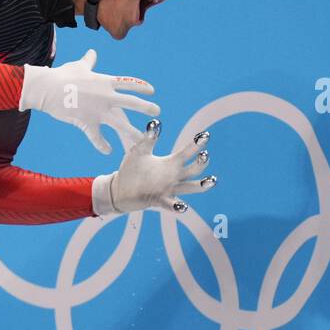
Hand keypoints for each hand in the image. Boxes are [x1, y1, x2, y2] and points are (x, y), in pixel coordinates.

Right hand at [19, 48, 157, 154]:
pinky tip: (108, 151)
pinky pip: (97, 137)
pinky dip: (102, 145)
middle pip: (130, 102)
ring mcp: (97, 110)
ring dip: (131, 133)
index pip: (128, 83)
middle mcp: (105, 96)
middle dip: (145, 107)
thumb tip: (92, 52)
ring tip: (142, 140)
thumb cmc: (63, 75)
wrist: (48, 88)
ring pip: (119, 124)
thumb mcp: (78, 66)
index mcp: (105, 81)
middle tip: (157, 111)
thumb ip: (88, 61)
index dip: (141, 86)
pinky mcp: (87, 122)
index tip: (151, 90)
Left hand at [92, 119, 216, 214]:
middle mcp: (173, 177)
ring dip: (200, 185)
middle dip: (201, 163)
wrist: (118, 189)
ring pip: (189, 188)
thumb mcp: (139, 151)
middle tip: (205, 155)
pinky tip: (182, 206)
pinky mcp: (158, 200)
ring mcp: (168, 190)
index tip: (205, 135)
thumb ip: (147, 139)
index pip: (187, 153)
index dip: (196, 144)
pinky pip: (170, 205)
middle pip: (194, 170)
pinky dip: (176, 206)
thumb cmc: (130, 169)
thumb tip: (154, 123)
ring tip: (211, 180)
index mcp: (170, 163)